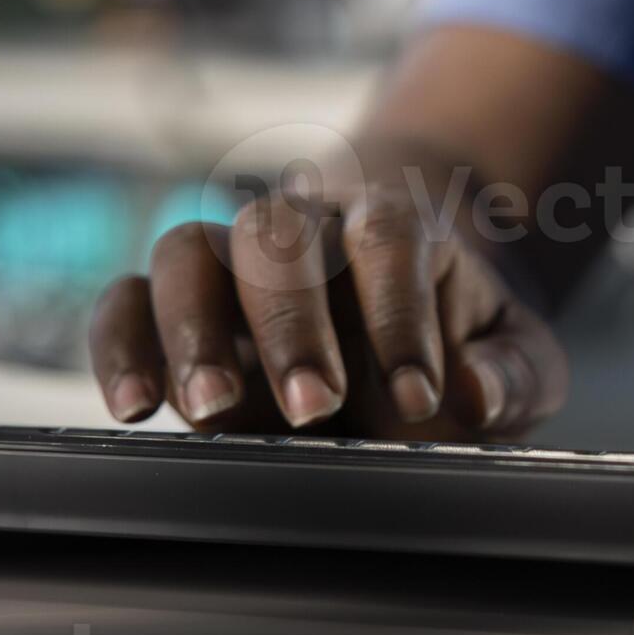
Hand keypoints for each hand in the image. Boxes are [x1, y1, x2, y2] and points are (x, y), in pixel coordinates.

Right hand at [89, 172, 567, 439]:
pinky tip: (134, 407)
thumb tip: (474, 392)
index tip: (420, 397)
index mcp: (395, 226)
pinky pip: (124, 300)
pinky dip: (119, 344)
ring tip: (212, 408)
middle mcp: (302, 230)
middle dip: (290, 322)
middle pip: (278, 234)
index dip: (400, 314)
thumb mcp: (514, 350)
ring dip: (191, 326)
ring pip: (187, 251)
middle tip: (315, 408)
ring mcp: (229, 264)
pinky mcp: (174, 308)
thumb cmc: (455, 330)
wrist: (398, 290)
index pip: (389, 240)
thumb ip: (511, 369)